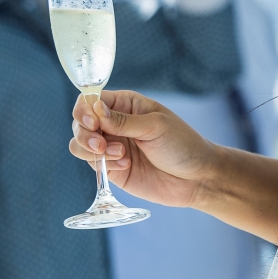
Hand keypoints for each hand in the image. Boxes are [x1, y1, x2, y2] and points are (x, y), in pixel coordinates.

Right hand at [70, 90, 217, 207]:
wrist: (197, 178)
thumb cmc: (183, 145)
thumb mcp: (156, 126)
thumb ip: (123, 121)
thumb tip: (94, 108)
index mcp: (126, 105)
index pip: (91, 99)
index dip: (84, 109)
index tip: (93, 122)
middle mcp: (114, 124)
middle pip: (80, 122)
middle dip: (84, 132)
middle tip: (101, 143)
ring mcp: (112, 146)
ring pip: (80, 143)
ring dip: (90, 149)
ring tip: (119, 154)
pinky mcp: (112, 168)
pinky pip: (93, 163)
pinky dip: (103, 164)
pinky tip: (126, 165)